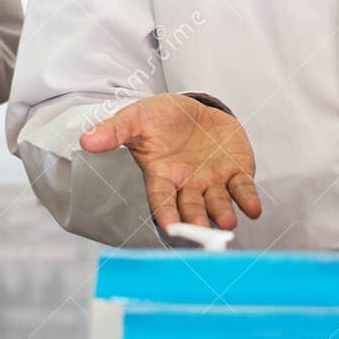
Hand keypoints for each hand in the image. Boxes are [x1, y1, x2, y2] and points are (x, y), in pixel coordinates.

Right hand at [79, 93, 262, 230]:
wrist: (195, 109)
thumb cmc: (161, 118)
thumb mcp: (137, 118)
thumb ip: (114, 131)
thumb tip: (85, 140)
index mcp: (162, 176)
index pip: (161, 199)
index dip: (165, 213)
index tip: (168, 226)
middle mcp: (188, 185)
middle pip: (191, 208)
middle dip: (196, 220)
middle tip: (201, 229)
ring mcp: (213, 182)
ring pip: (218, 204)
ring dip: (222, 214)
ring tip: (227, 223)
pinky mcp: (236, 173)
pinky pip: (243, 189)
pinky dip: (248, 200)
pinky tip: (253, 209)